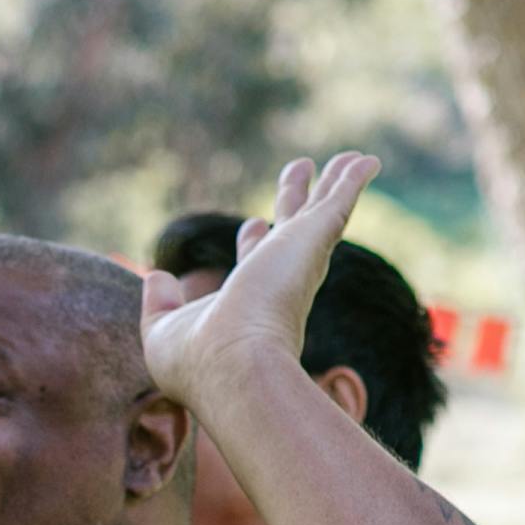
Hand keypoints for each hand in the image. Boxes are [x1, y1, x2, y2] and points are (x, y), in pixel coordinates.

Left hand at [137, 153, 378, 418]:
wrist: (232, 366)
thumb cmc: (196, 361)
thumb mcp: (162, 330)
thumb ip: (161, 302)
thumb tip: (156, 276)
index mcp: (246, 298)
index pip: (253, 261)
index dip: (252, 241)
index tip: (252, 223)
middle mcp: (277, 278)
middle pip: (291, 229)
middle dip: (295, 201)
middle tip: (301, 171)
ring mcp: (297, 259)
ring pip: (322, 213)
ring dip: (334, 185)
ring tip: (351, 158)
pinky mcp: (311, 241)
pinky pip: (337, 204)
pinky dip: (352, 182)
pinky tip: (368, 160)